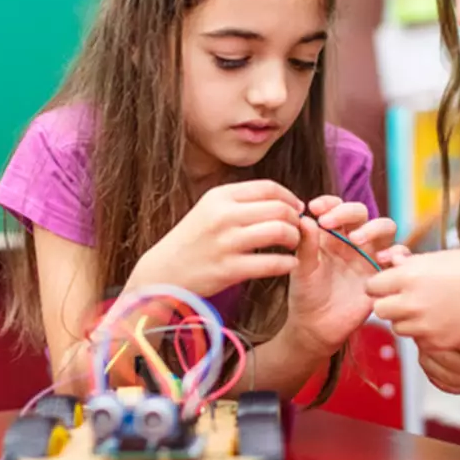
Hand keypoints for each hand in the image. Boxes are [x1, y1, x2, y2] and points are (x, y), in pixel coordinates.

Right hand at [128, 179, 304, 297]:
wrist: (163, 272)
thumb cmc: (193, 241)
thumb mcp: (210, 209)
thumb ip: (241, 202)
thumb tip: (283, 201)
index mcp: (220, 196)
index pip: (269, 188)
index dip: (290, 197)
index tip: (297, 208)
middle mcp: (223, 215)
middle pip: (279, 208)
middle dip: (295, 219)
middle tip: (297, 230)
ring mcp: (226, 243)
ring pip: (279, 231)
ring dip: (294, 239)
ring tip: (293, 246)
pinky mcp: (229, 269)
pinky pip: (272, 263)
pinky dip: (288, 263)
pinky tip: (289, 264)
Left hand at [284, 196, 397, 356]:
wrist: (318, 327)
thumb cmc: (307, 295)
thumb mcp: (302, 269)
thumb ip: (305, 245)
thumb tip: (305, 218)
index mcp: (331, 234)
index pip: (335, 207)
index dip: (329, 203)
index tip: (315, 207)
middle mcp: (353, 240)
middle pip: (361, 213)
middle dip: (348, 212)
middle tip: (330, 223)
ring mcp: (370, 255)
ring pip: (385, 228)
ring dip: (374, 228)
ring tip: (356, 240)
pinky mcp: (383, 274)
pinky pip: (399, 257)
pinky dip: (396, 253)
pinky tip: (381, 261)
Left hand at [364, 248, 459, 349]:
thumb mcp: (439, 257)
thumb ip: (410, 264)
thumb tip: (391, 262)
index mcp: (409, 276)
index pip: (372, 286)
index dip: (381, 284)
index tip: (391, 283)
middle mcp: (411, 302)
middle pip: (379, 309)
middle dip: (389, 303)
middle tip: (405, 298)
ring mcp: (423, 326)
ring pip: (397, 327)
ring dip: (406, 320)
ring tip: (428, 308)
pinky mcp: (436, 344)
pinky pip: (418, 341)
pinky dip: (424, 333)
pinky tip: (442, 320)